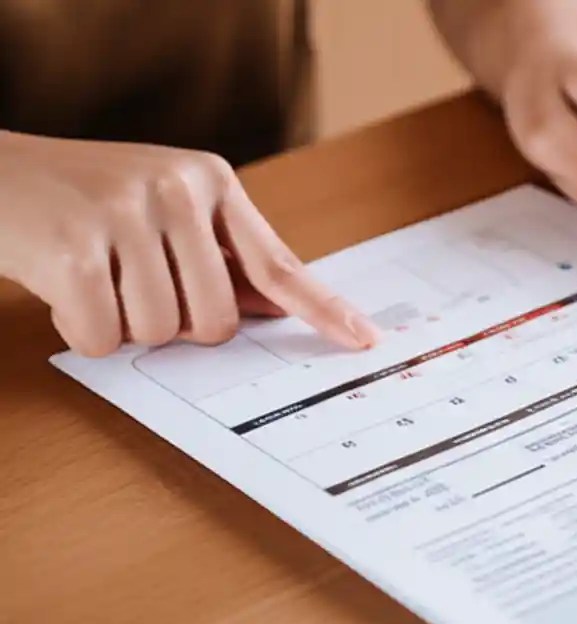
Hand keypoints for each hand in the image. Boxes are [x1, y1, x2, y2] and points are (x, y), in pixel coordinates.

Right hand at [0, 132, 378, 356]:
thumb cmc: (87, 199)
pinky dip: (81, 329)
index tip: (363, 338)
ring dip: (123, 325)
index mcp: (210, 181)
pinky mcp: (72, 248)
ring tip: (96, 278)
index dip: (322, 308)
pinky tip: (63, 287)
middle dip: (176, 325)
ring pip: (159, 333)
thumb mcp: (165, 209)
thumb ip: (223, 257)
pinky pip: (103, 337)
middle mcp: (176, 190)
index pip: (277, 262)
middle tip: (134, 284)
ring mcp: (124, 214)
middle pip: (216, 322)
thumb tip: (282, 309)